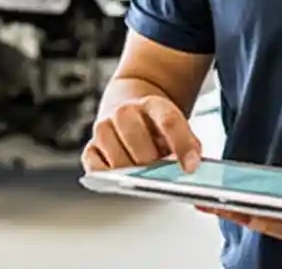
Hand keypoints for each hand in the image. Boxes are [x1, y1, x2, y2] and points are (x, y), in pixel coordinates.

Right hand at [81, 95, 202, 172]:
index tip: (191, 167)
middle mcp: (125, 112)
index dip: (182, 145)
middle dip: (152, 163)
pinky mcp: (90, 148)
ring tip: (143, 174)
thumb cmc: (155, 127)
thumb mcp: (177, 128)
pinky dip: (110, 177)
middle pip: (139, 141)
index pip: (169, 121)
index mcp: (152, 103)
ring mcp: (104, 128)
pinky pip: (96, 169)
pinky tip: (122, 179)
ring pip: (118, 159)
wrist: (129, 110)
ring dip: (132, 172)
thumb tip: (191, 169)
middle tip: (161, 174)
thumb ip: (186, 145)